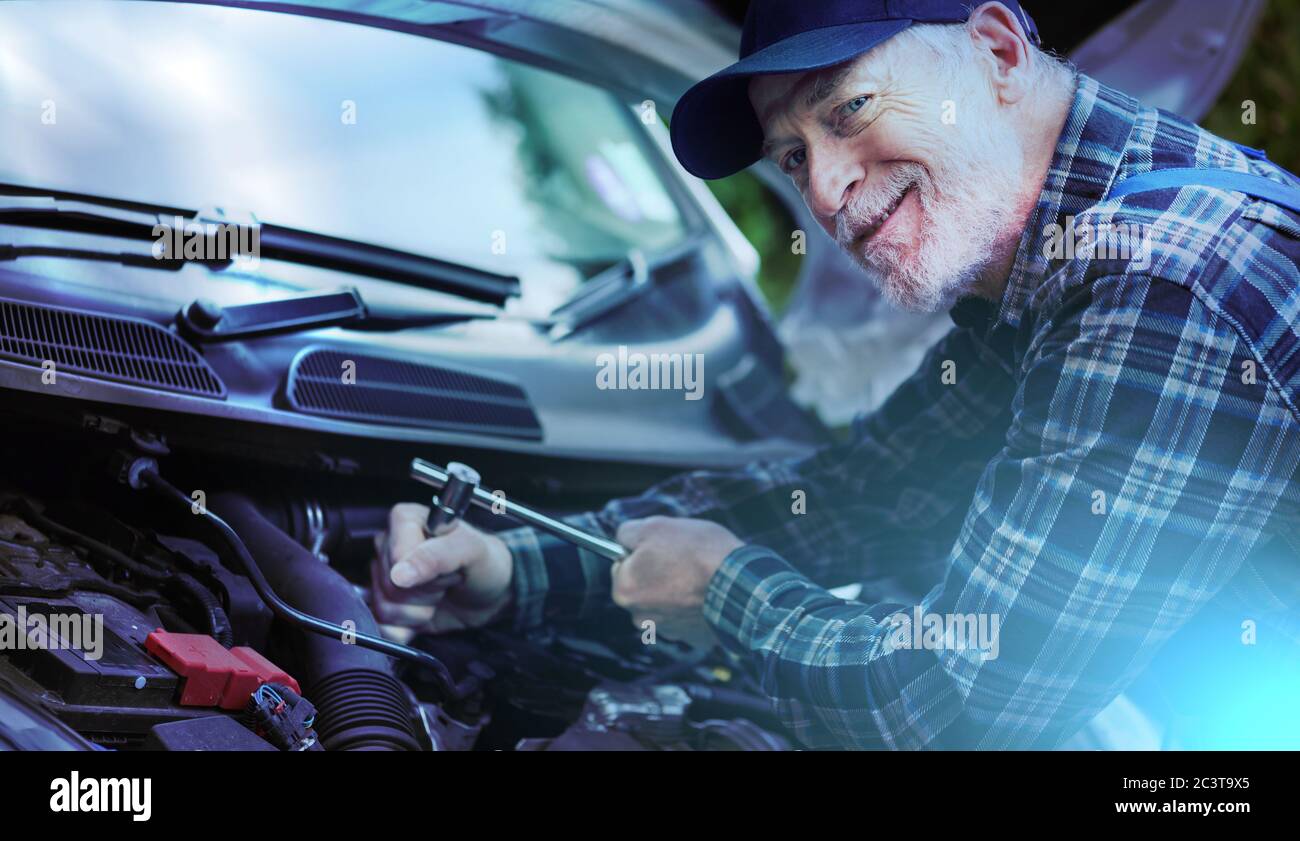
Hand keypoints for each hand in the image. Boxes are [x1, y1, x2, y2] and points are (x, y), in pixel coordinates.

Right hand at [368, 503, 512, 638]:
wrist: (492, 594)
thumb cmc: (485, 562)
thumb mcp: (471, 550)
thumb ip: (438, 555)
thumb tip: (399, 574)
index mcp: (405, 520)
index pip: (397, 557)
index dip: (425, 571)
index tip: (448, 567)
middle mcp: (389, 545)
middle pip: (389, 584)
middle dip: (424, 593)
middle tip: (446, 582)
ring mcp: (384, 577)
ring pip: (383, 607)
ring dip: (418, 612)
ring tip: (438, 596)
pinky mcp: (386, 605)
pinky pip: (381, 626)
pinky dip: (406, 629)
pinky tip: (423, 616)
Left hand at [611, 516, 742, 647]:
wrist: (740, 585)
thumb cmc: (697, 553)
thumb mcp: (655, 526)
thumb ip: (627, 532)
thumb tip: (623, 539)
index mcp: (624, 590)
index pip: (621, 563)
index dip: (641, 551)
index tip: (661, 547)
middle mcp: (639, 617)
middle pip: (642, 586)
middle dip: (657, 573)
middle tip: (681, 559)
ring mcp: (667, 631)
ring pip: (665, 602)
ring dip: (676, 590)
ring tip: (698, 576)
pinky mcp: (693, 638)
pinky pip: (687, 616)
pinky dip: (694, 606)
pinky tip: (708, 593)